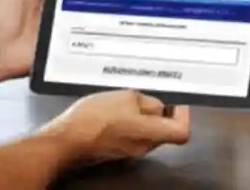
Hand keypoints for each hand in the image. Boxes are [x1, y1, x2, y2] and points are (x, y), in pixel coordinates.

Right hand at [39, 90, 191, 166]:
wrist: (67, 140)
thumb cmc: (94, 119)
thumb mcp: (125, 97)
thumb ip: (146, 101)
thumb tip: (156, 105)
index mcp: (150, 133)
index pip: (181, 131)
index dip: (183, 114)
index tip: (176, 102)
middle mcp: (144, 147)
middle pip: (164, 130)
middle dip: (160, 112)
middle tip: (147, 96)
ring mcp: (130, 152)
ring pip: (147, 132)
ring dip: (142, 116)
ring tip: (125, 101)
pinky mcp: (117, 152)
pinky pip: (131, 136)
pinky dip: (128, 123)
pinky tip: (113, 112)